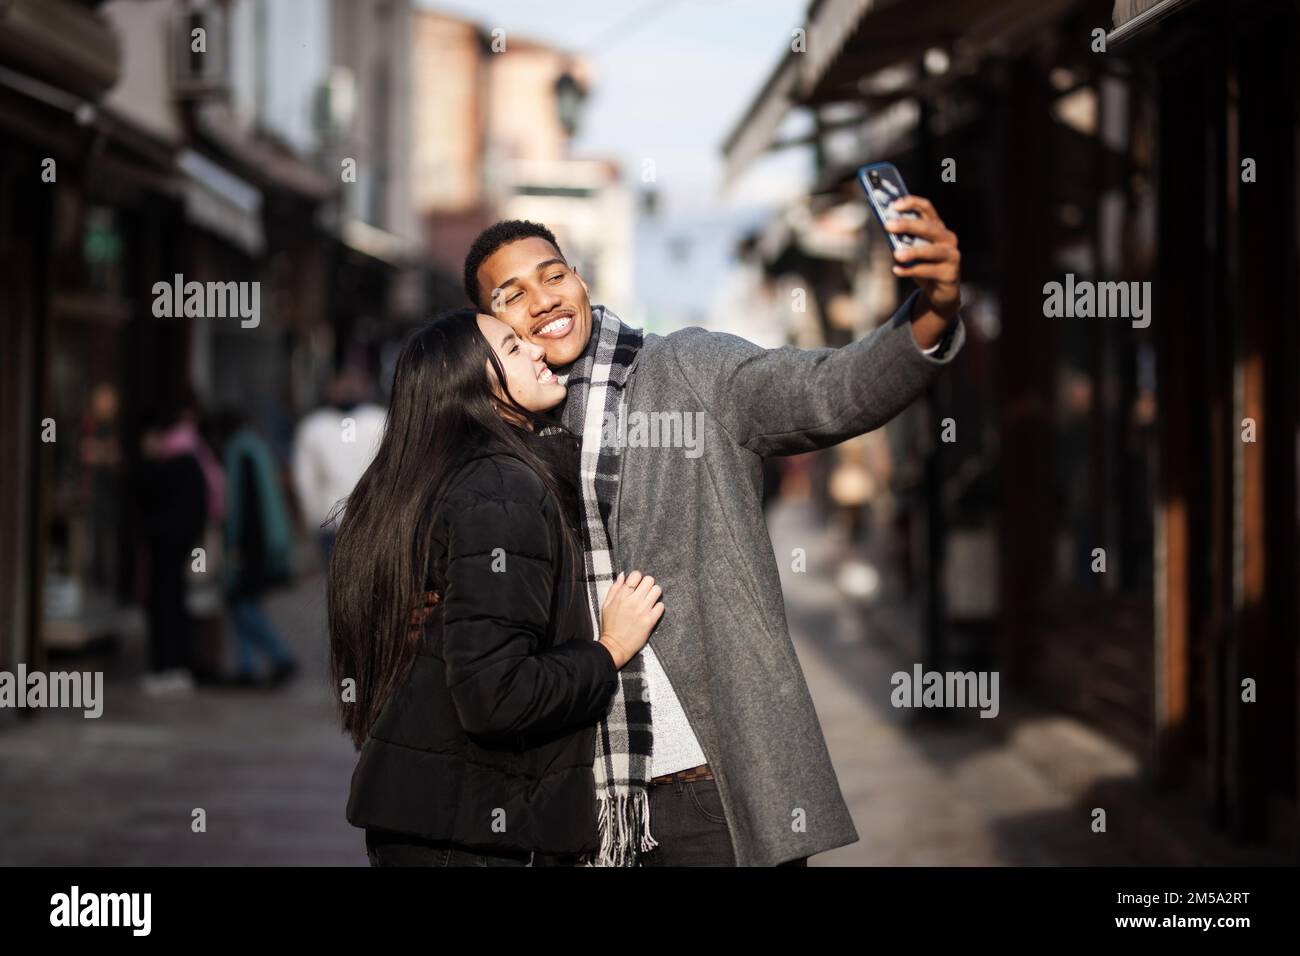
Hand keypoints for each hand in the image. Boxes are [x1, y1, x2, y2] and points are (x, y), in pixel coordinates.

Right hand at [597, 570, 664, 668]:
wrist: (615, 646)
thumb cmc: (610, 626)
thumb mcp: (606, 604)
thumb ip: (615, 588)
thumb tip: (623, 575)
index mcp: (621, 595)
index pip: (636, 575)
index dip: (638, 578)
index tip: (637, 585)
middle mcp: (633, 600)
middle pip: (650, 580)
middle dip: (648, 585)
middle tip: (645, 593)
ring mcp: (643, 610)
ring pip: (657, 590)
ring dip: (654, 594)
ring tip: (650, 601)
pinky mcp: (650, 620)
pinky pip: (661, 606)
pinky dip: (658, 608)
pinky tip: (652, 612)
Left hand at [886, 195, 961, 335]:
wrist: (941, 293)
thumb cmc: (924, 266)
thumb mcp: (913, 251)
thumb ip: (903, 240)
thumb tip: (886, 230)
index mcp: (938, 228)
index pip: (927, 208)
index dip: (912, 203)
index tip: (894, 204)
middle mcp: (948, 239)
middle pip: (928, 228)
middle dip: (908, 225)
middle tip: (888, 225)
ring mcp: (951, 256)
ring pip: (931, 251)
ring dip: (913, 252)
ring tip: (896, 254)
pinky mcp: (950, 274)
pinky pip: (928, 271)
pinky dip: (911, 271)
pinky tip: (897, 270)